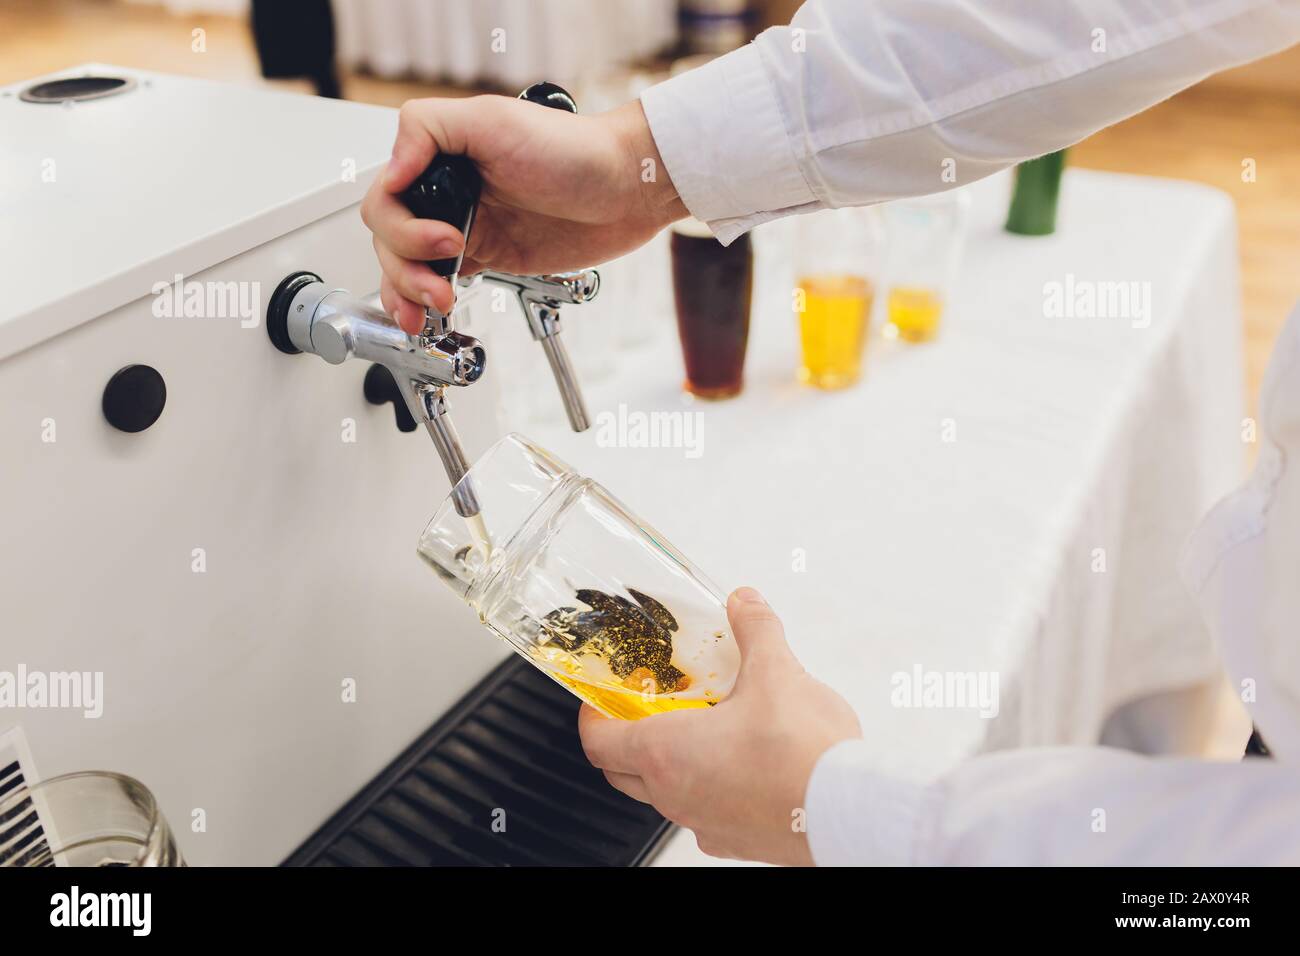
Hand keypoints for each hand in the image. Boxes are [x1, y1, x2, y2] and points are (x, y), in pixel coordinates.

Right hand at [362, 94, 685, 332]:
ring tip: (436, 303)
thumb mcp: (494, 121)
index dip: (403, 224)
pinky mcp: (486, 257)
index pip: (385, 196)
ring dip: (407, 290)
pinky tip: (424, 315)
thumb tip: (391, 169)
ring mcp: (463, 227)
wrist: (626, 189)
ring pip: (403, 265)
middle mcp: (446, 192)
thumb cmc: (573, 149)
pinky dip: (421, 302)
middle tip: (448, 266)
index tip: (444, 236)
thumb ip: (429, 130)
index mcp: (438, 157)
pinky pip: (435, 281)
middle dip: (407, 262)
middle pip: (387, 236)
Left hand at [578, 587, 861, 865]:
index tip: (603, 696)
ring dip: (671, 762)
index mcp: (666, 754)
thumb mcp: (777, 672)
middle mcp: (675, 797)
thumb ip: (755, 630)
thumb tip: (745, 603)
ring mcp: (705, 824)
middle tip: (649, 706)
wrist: (850, 813)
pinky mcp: (737, 841)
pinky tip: (740, 763)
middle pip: (622, 772)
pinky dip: (707, 786)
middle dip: (627, 736)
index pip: (599, 741)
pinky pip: (703, 812)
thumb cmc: (804, 756)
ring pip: (664, 794)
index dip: (594, 715)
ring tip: (703, 727)